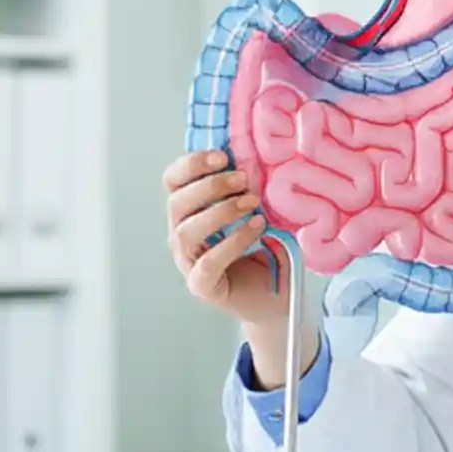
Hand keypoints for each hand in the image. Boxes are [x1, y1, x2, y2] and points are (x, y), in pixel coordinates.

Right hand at [163, 150, 288, 325]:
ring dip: (220, 211)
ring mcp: (188, 262)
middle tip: (244, 179)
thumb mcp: (261, 210)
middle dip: (210, 186)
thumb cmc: (268, 248)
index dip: (192, 165)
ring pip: (185, 232)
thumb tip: (258, 161)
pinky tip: (257, 228)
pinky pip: (207, 263)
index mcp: (190, 211)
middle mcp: (183, 235)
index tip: (223, 156)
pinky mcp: (202, 286)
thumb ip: (251, 189)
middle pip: (176, 203)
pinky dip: (233, 242)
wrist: (278, 295)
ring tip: (253, 202)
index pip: (174, 181)